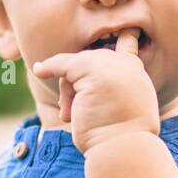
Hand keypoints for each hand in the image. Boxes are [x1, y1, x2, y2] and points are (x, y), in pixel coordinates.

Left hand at [31, 29, 159, 153]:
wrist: (123, 148)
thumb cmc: (118, 138)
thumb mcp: (118, 107)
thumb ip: (107, 88)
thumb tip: (69, 78)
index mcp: (136, 75)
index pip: (129, 43)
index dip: (124, 35)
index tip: (126, 29)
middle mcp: (127, 65)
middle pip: (90, 61)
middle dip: (76, 83)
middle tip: (75, 112)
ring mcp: (111, 64)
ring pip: (75, 66)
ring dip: (68, 92)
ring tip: (74, 116)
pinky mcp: (92, 69)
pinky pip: (62, 65)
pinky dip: (49, 68)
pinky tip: (40, 71)